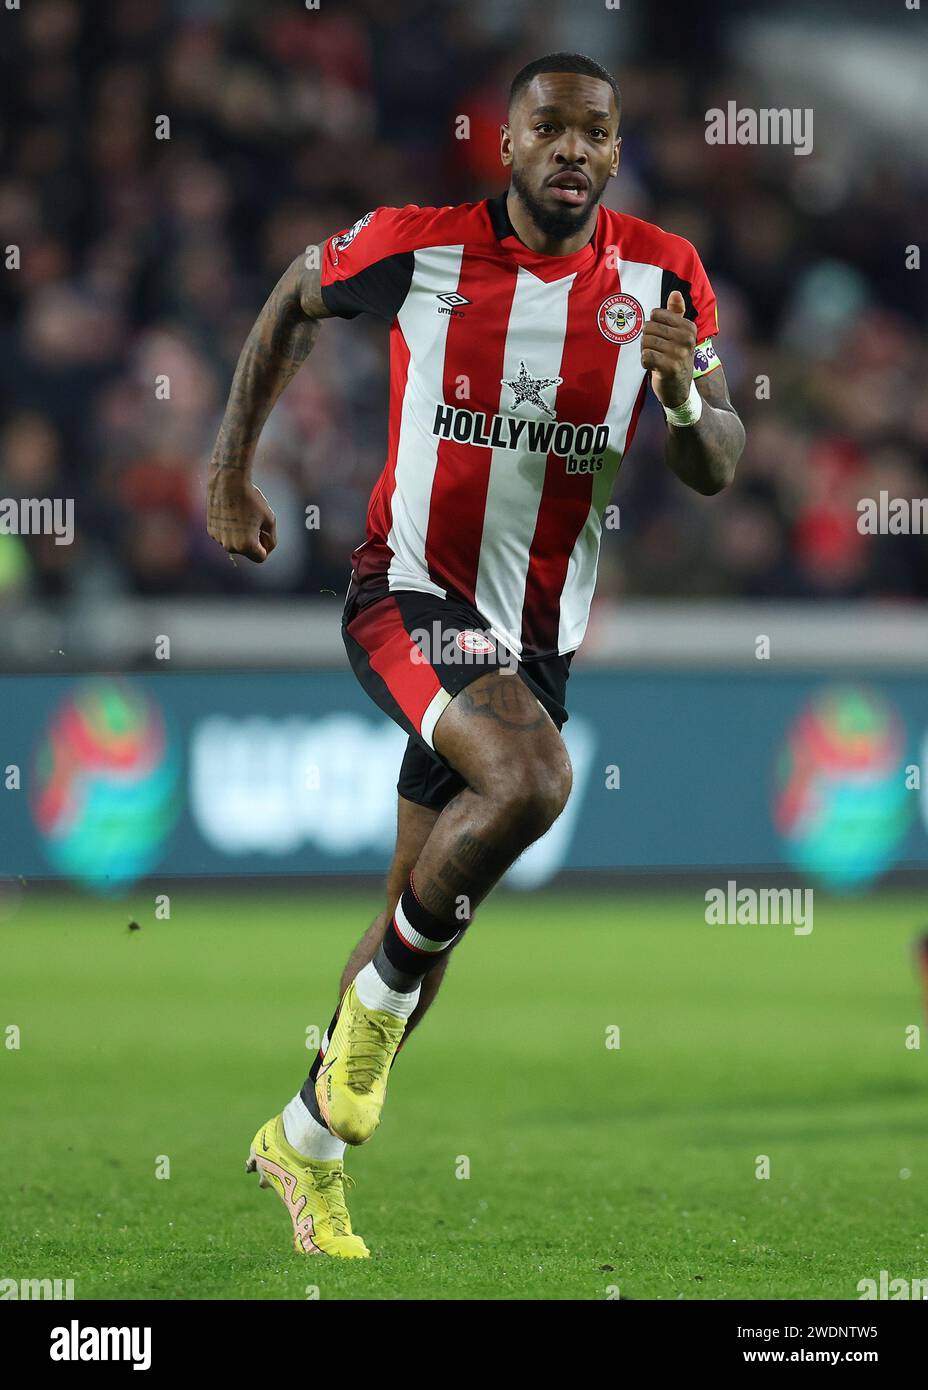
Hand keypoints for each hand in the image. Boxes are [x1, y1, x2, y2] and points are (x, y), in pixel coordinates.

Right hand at [207, 465, 276, 561]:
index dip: (266, 545)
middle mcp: (230, 546)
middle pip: (248, 551)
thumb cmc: (251, 499)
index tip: (264, 531)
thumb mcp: (270, 519)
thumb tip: (266, 549)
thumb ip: (271, 539)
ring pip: (235, 543)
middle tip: (254, 520)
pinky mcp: (211, 531)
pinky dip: (230, 529)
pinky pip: (225, 535)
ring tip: (242, 514)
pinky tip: (231, 512)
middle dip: (253, 540)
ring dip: (241, 535)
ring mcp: (219, 539)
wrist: (227, 482)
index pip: (261, 557)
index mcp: (246, 545)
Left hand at [641, 290, 696, 408]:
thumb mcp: (680, 335)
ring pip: (645, 342)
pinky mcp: (669, 368)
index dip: (652, 327)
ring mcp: (679, 353)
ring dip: (645, 351)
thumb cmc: (675, 358)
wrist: (679, 390)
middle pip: (648, 327)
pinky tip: (653, 367)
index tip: (661, 338)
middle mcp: (687, 338)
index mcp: (689, 326)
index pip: (655, 314)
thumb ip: (676, 313)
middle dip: (646, 340)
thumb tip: (676, 292)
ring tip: (655, 359)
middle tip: (656, 351)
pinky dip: (644, 362)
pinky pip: (645, 356)